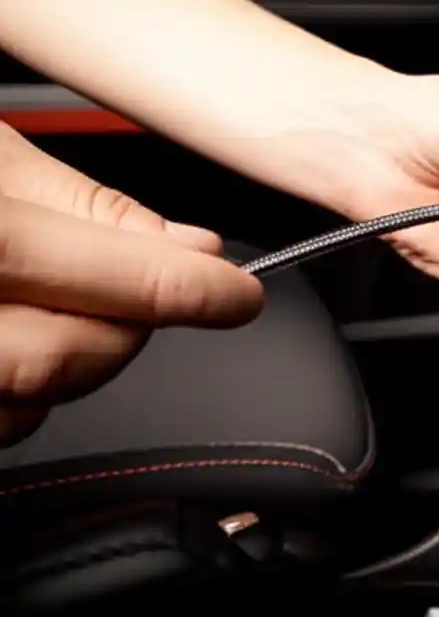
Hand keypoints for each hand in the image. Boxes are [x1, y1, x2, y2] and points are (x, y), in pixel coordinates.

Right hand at [0, 125, 262, 444]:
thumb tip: (192, 248)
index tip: (237, 296)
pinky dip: (8, 399)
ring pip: (24, 409)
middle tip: (128, 294)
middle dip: (121, 330)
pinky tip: (2, 348)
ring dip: (58, 370)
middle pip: (70, 356)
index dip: (190, 291)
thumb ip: (84, 207)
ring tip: (37, 306)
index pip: (111, 278)